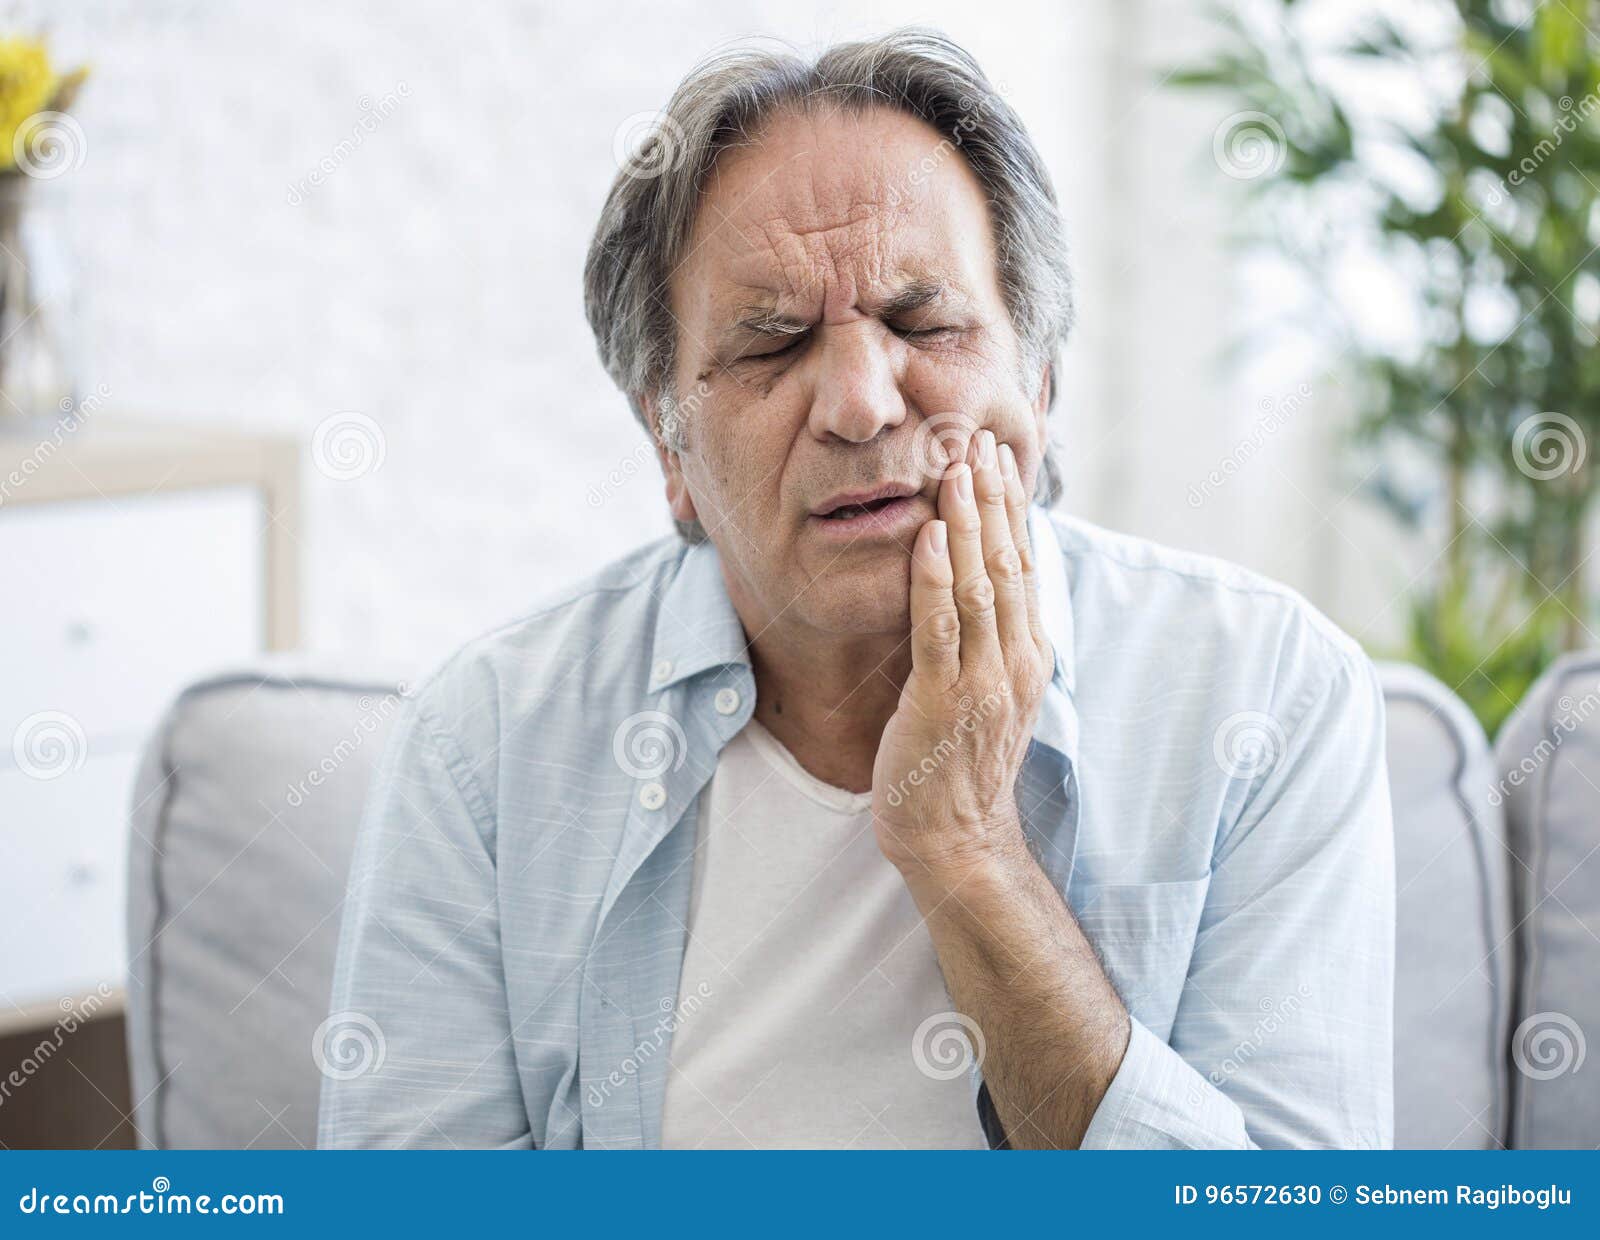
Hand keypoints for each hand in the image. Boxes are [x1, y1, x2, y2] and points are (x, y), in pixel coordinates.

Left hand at [871, 428, 1053, 880]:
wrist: (956, 837)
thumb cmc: (962, 761)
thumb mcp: (990, 690)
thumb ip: (991, 636)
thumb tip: (977, 581)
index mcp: (1029, 654)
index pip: (1024, 565)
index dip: (1010, 509)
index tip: (997, 458)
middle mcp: (1016, 660)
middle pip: (1008, 563)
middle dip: (992, 499)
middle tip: (976, 441)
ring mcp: (983, 679)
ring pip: (979, 584)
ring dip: (966, 522)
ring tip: (955, 469)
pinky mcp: (943, 698)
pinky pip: (940, 627)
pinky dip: (933, 577)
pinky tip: (926, 535)